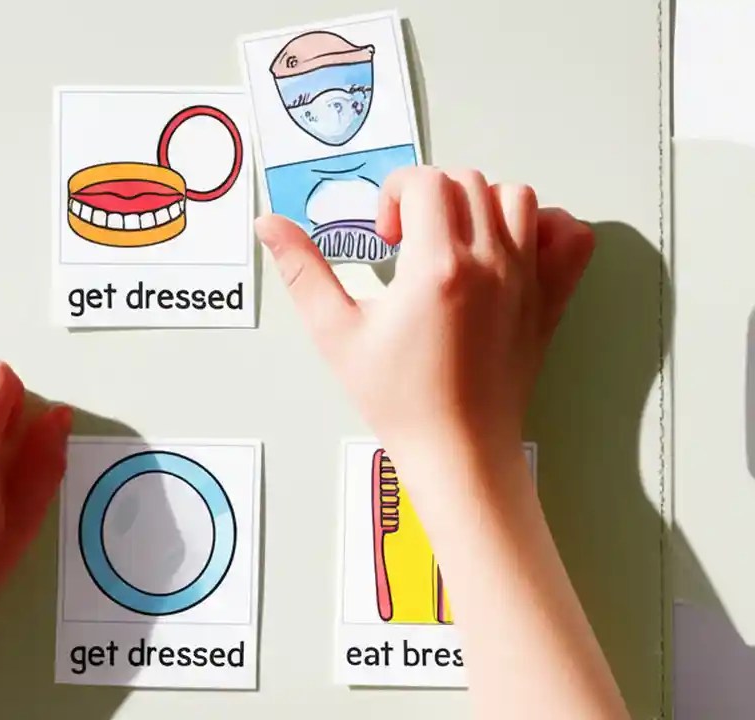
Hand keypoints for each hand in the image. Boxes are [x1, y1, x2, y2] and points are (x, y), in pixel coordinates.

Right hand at [260, 171, 626, 719]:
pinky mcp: (550, 299)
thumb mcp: (335, 333)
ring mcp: (527, 279)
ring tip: (454, 242)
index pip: (425, 180)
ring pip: (516, 196)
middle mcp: (490, 263)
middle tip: (410, 241)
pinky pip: (571, 235)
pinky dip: (546, 226)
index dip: (395, 195)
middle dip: (431, 196)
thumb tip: (269, 224)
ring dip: (481, 204)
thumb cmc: (399, 400)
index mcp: (437, 267)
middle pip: (469, 181)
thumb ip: (302, 270)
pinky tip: (510, 248)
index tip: (385, 237)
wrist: (457, 450)